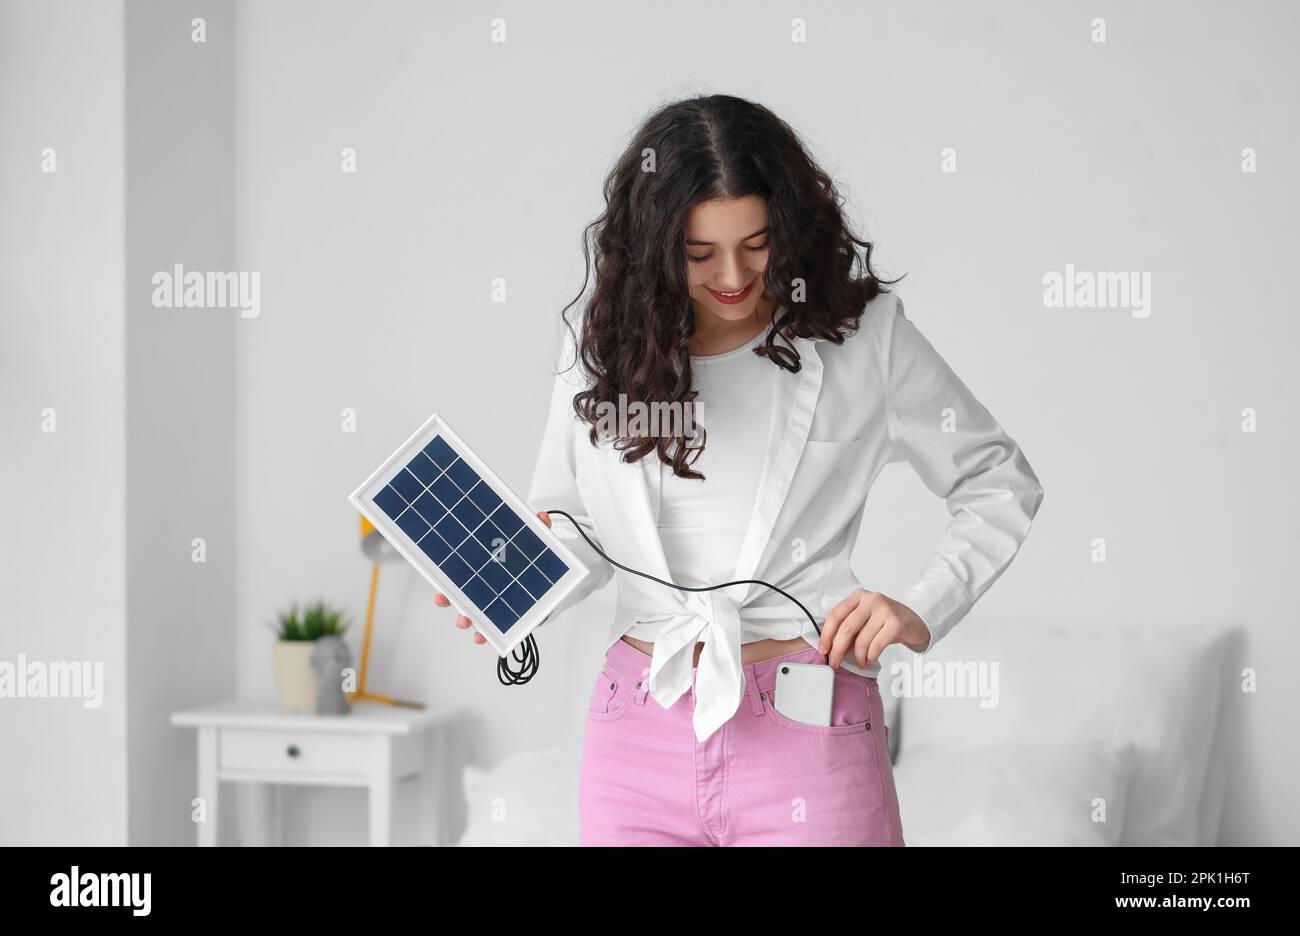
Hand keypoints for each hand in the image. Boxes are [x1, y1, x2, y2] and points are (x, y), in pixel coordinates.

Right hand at [433, 511, 552, 644]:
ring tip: (463, 621)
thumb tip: (542, 517)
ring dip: (463, 620)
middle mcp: (482, 591)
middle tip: (443, 599)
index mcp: (483, 571)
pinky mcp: (504, 620)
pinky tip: (481, 638)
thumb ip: (538, 532)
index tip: (438, 586)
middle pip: (459, 597)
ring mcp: (491, 608)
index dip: (446, 581)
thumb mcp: (532, 545)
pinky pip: (491, 631)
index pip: (459, 576)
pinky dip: (484, 636)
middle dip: (448, 600)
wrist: (545, 583)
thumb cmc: (528, 562)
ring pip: (471, 616)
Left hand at [817, 589, 931, 667]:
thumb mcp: (865, 619)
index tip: (823, 649)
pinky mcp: (896, 623)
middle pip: (846, 628)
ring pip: (862, 639)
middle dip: (838, 649)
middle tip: (835, 662)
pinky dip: (870, 656)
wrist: (915, 622)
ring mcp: (884, 610)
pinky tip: (870, 659)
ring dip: (858, 656)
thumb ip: (849, 627)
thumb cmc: (886, 622)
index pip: (835, 615)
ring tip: (860, 662)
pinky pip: (876, 645)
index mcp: (858, 597)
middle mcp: (871, 600)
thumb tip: (830, 647)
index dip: (827, 634)